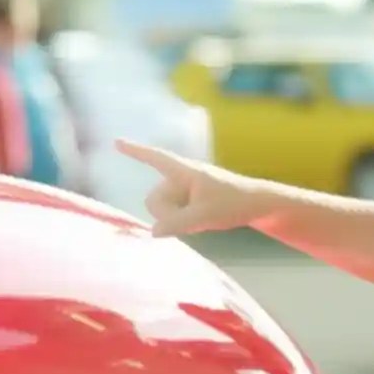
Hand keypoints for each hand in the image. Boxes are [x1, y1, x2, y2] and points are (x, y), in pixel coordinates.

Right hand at [115, 139, 262, 237]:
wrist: (257, 205)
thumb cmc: (234, 203)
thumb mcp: (205, 216)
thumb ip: (177, 224)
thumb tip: (152, 232)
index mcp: (184, 171)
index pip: (155, 158)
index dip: (135, 151)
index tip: (116, 141)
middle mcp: (180, 177)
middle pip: (153, 200)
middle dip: (166, 213)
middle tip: (196, 216)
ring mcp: (184, 190)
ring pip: (161, 211)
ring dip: (175, 219)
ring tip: (202, 217)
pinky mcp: (188, 200)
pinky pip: (170, 214)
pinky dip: (179, 220)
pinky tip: (198, 220)